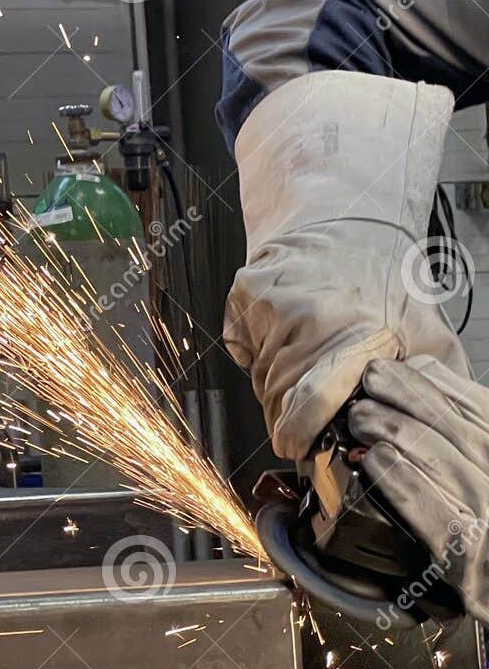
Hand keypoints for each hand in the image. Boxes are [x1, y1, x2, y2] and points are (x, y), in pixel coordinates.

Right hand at [224, 71, 466, 458]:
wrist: (348, 221)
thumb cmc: (385, 278)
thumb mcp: (426, 334)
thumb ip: (429, 389)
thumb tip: (421, 442)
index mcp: (348, 334)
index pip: (307, 406)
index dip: (300, 434)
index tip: (301, 447)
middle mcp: (301, 319)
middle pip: (278, 398)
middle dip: (292, 414)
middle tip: (310, 412)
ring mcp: (265, 306)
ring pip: (258, 377)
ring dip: (278, 386)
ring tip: (306, 368)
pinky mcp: (241, 295)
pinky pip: (240, 349)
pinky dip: (256, 354)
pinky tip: (285, 337)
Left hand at [348, 356, 488, 623]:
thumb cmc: (488, 511)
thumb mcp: (484, 457)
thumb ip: (462, 417)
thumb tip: (418, 372)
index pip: (465, 398)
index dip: (416, 380)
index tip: (381, 374)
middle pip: (443, 419)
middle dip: (395, 397)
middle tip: (360, 393)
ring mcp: (486, 508)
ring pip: (428, 452)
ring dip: (385, 429)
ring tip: (357, 421)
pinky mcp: (463, 548)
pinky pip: (424, 503)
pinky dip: (395, 477)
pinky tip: (373, 462)